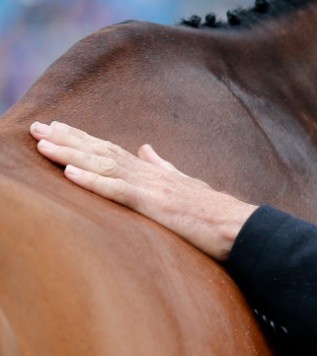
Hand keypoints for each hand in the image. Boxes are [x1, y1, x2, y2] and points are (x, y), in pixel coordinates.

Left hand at [30, 121, 256, 261]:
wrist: (242, 228)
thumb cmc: (218, 214)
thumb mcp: (188, 185)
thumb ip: (165, 167)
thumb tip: (147, 149)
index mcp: (155, 172)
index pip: (111, 150)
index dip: (82, 138)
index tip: (56, 127)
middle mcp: (151, 174)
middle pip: (101, 152)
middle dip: (67, 139)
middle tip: (35, 128)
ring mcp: (153, 189)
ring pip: (104, 166)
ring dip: (71, 155)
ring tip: (43, 145)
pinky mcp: (157, 206)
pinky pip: (119, 191)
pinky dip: (93, 181)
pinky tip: (70, 173)